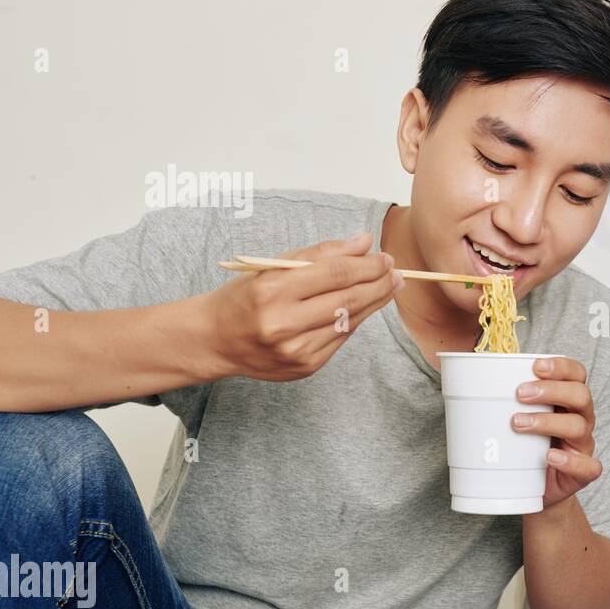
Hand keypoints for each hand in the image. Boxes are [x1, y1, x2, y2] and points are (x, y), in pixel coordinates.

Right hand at [206, 231, 401, 380]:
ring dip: (374, 302)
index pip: (335, 274)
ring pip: (350, 321)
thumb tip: (364, 242)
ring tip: (388, 286)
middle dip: (378, 283)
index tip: (385, 257)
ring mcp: (296, 350)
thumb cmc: (245, 297)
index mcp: (272, 291)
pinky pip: (341, 338)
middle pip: (349, 299)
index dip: (367, 265)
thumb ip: (320, 253)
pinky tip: (362, 306)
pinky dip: (355, 320)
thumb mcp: (273, 266)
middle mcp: (284, 324)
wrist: (215, 340)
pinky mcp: (305, 366)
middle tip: (395, 271)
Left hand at [511, 356, 602, 507]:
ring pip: (578, 427)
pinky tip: (549, 456)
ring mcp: (582, 445)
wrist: (531, 490)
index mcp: (567, 400)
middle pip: (580, 395)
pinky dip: (569, 460)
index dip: (561, 366)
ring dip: (548, 421)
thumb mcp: (515, 418)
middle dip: (551, 390)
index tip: (535, 366)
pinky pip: (589, 466)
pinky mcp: (582, 473)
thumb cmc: (522, 448)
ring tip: (518, 423)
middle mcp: (580, 418)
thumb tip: (464, 375)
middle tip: (520, 393)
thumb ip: (503, 399)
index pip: (576, 374)